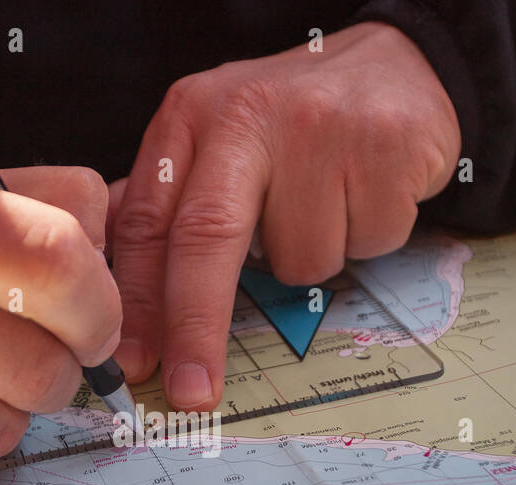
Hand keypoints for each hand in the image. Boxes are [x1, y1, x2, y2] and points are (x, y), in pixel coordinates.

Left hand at [108, 21, 459, 409]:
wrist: (399, 64)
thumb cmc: (295, 121)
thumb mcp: (219, 140)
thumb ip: (172, 203)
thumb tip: (116, 290)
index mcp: (193, 116)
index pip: (150, 222)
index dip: (138, 302)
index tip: (132, 361)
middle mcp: (247, 115)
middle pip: (206, 240)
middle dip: (196, 327)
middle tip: (193, 389)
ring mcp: (318, 128)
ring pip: (298, 260)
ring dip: (311, 260)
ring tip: (326, 206)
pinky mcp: (382, 147)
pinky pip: (364, 245)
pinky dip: (366, 239)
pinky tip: (366, 194)